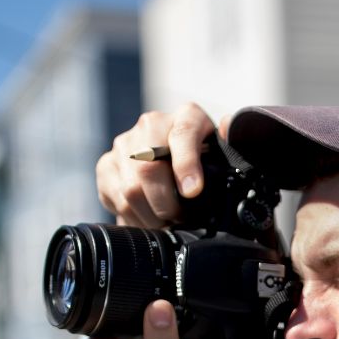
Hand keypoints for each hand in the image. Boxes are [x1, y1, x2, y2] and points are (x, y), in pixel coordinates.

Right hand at [95, 103, 219, 228]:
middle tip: (179, 219)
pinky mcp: (107, 164)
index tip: (192, 192)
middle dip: (166, 203)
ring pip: (131, 188)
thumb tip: (229, 126)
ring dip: (151, 214)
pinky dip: (133, 216)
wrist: (174, 167)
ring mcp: (125, 143)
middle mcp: (152, 124)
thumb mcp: (225, 155)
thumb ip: (232, 142)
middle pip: (149, 166)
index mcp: (187, 116)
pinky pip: (115, 197)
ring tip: (166, 223)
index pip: (183, 133)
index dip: (186, 164)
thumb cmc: (206, 164)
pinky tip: (148, 218)